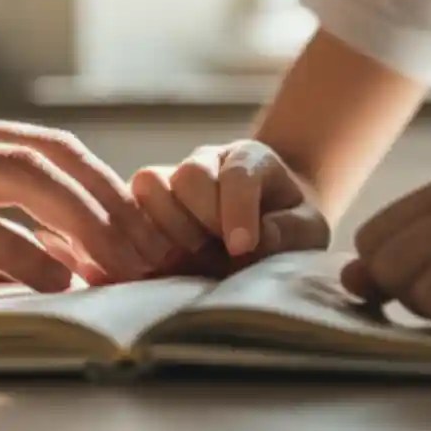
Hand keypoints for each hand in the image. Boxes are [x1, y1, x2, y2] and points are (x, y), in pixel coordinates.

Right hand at [0, 98, 171, 290]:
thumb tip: (24, 268)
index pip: (48, 151)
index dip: (102, 189)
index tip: (136, 233)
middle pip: (53, 156)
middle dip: (111, 204)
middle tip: (151, 252)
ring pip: (24, 177)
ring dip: (83, 223)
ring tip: (123, 266)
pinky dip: (20, 250)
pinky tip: (53, 280)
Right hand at [130, 140, 329, 276]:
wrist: (267, 226)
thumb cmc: (289, 227)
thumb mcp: (306, 230)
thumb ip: (288, 232)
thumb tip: (253, 243)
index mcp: (250, 160)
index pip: (238, 174)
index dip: (237, 209)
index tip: (243, 247)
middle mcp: (206, 162)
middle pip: (189, 175)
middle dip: (201, 220)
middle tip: (216, 255)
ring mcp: (172, 182)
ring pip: (149, 186)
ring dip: (166, 230)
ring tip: (187, 264)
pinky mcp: (144, 207)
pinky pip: (123, 211)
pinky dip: (133, 240)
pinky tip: (153, 270)